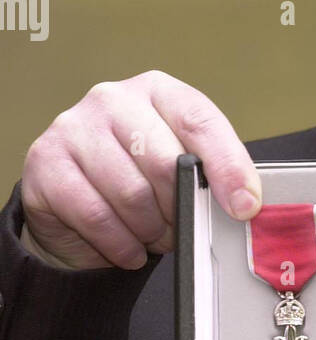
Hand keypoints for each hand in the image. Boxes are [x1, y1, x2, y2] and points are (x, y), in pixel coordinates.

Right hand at [21, 70, 261, 269]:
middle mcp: (112, 99)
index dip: (227, 166)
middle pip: (164, 161)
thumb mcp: (180, 169)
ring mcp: (73, 127)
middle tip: (181, 229)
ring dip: (150, 230)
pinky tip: (129, 249)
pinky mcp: (45, 162)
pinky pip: (96, 215)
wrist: (72, 208)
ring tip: (153, 237)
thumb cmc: (139, 183)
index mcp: (156, 90)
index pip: (199, 120)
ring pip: (131, 193)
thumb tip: (246, 202)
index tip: (244, 206)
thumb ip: (212, 174)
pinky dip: (121, 244)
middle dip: (179, 208)